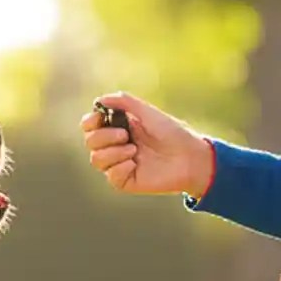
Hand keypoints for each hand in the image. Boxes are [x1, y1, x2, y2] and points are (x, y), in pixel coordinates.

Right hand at [80, 92, 214, 196]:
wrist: (190, 156)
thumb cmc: (172, 133)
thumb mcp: (148, 112)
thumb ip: (124, 102)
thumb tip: (99, 100)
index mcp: (119, 128)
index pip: (90, 126)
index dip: (90, 122)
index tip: (100, 118)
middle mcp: (116, 146)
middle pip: (90, 142)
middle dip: (103, 136)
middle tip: (126, 135)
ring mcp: (120, 164)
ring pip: (96, 160)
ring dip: (113, 152)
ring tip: (133, 150)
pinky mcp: (126, 181)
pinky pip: (111, 176)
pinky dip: (120, 167)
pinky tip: (135, 164)